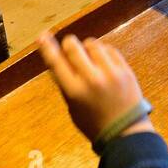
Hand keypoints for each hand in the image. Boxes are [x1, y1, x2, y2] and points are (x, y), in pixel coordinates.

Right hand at [38, 32, 153, 141]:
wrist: (125, 131)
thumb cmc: (94, 123)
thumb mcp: (72, 108)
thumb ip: (65, 85)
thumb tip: (56, 62)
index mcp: (74, 91)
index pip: (56, 63)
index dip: (47, 47)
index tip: (42, 36)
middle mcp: (91, 79)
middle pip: (74, 47)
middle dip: (69, 43)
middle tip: (69, 45)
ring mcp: (110, 73)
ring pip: (93, 44)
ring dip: (87, 47)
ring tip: (88, 56)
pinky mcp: (125, 70)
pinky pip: (110, 50)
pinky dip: (103, 51)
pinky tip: (102, 59)